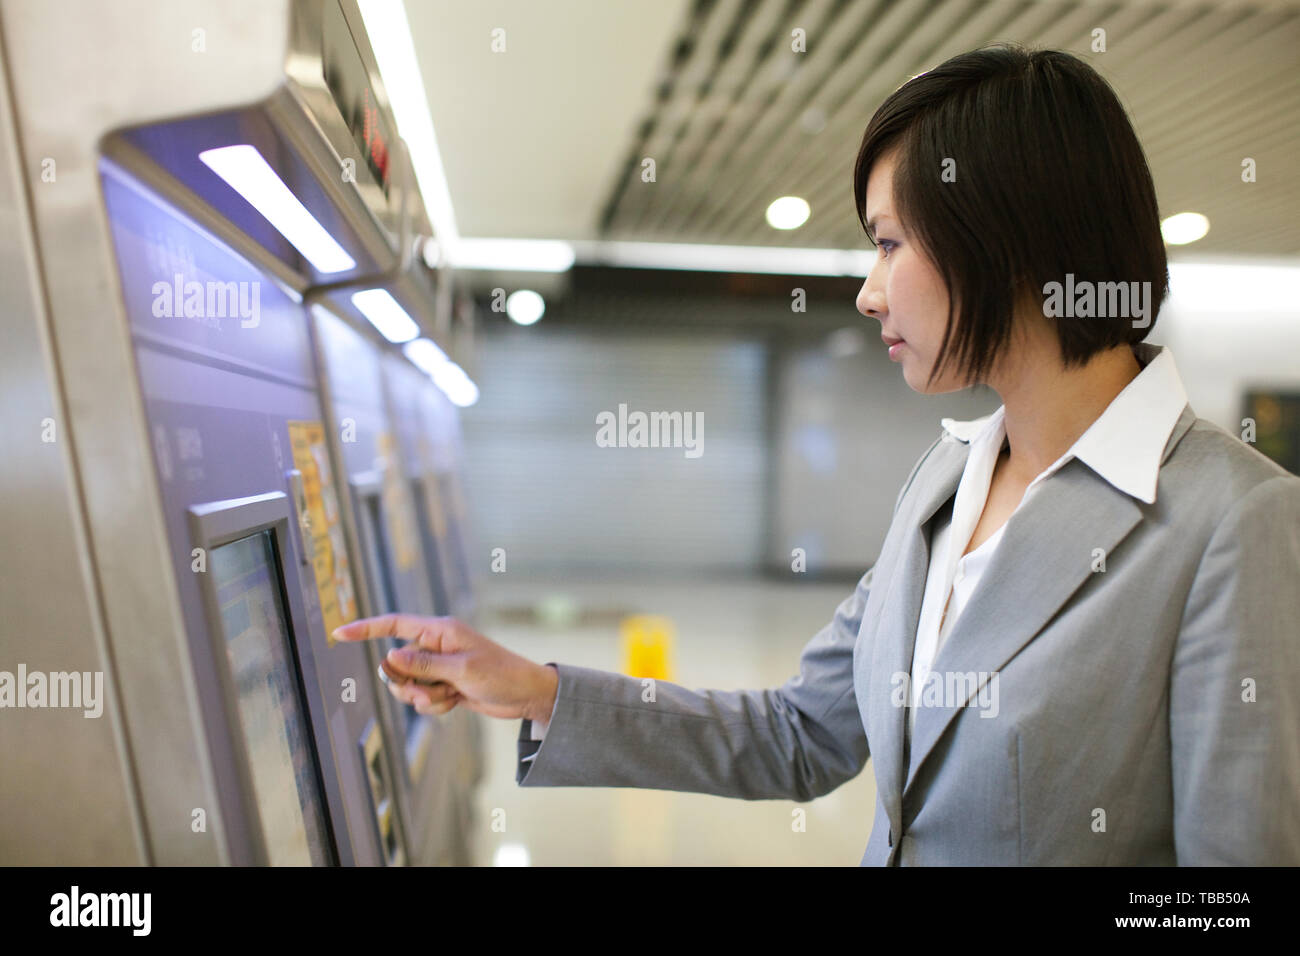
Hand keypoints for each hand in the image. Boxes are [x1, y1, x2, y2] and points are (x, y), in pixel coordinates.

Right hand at [332, 614, 558, 721]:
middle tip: (434, 690)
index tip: (339, 633)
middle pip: (396, 665)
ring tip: (451, 696)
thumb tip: (389, 657)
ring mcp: (439, 667)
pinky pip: (422, 699)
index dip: (365, 629)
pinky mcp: (444, 685)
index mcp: (439, 631)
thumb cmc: (501, 674)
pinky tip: (456, 702)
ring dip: (424, 697)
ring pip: (408, 686)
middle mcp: (435, 646)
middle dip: (407, 684)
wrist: (525, 695)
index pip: (394, 625)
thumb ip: (424, 665)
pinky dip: (435, 705)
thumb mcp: (462, 670)